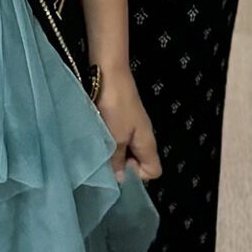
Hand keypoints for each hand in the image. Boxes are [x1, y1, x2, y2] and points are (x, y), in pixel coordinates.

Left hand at [95, 67, 161, 181]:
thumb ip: (117, 160)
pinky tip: (97, 136)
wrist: (109, 72)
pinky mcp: (121, 117)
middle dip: (122, 166)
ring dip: (113, 152)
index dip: (138, 176)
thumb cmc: (115, 106)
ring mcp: (132, 126)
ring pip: (126, 150)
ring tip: (98, 148)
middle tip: (105, 160)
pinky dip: (109, 140)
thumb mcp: (115, 137)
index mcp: (148, 143)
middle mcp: (143, 136)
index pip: (154, 171)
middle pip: (139, 162)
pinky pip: (118, 138)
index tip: (119, 167)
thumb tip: (120, 179)